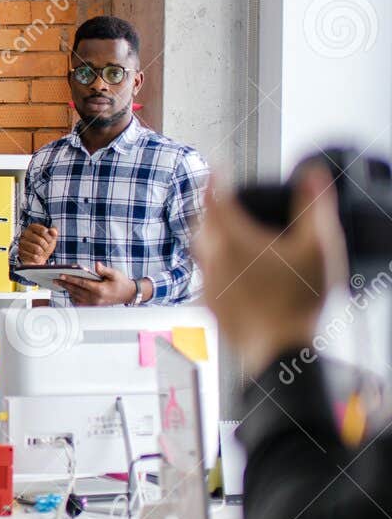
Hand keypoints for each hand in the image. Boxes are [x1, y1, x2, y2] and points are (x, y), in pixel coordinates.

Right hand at [17, 223, 58, 265]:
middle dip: (46, 246)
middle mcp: (24, 234)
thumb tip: (53, 231)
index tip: (49, 240)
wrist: (38, 257)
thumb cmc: (44, 246)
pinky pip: (34, 257)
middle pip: (40, 241)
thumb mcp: (50, 238)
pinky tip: (36, 257)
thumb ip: (53, 233)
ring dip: (42, 252)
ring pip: (37, 249)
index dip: (49, 237)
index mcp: (31, 228)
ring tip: (41, 252)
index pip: (43, 230)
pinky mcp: (21, 253)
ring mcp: (21, 243)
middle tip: (46, 248)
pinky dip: (38, 258)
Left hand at [54, 262, 135, 305]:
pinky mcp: (94, 305)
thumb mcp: (114, 273)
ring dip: (67, 290)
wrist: (128, 294)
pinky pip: (80, 302)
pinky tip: (69, 290)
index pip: (81, 283)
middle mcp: (95, 298)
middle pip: (76, 290)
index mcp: (100, 290)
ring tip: (59, 283)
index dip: (70, 279)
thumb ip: (104, 270)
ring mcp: (94, 303)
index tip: (60, 275)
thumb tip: (96, 265)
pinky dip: (73, 296)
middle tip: (54, 279)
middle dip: (64, 284)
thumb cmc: (121, 282)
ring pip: (76, 296)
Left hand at [194, 165, 343, 370]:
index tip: (217, 168)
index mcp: (234, 239)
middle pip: (201, 221)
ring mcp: (208, 282)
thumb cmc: (300, 302)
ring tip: (226, 229)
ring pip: (200, 248)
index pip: (215, 197)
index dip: (216, 178)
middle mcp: (213, 258)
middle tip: (221, 198)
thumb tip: (313, 174)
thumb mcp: (318, 248)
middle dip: (210, 206)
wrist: (280, 350)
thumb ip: (314, 206)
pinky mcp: (209, 303)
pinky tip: (231, 268)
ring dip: (209, 234)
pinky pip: (205, 274)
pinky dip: (214, 263)